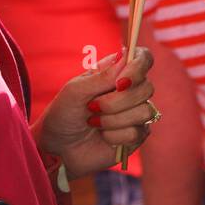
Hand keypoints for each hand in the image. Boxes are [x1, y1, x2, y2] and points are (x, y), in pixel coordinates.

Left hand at [32, 47, 155, 178]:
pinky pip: (137, 132)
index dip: (138, 67)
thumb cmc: (64, 112)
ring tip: (94, 122)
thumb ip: (101, 76)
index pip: (143, 58)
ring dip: (114, 119)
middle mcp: (129, 90)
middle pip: (146, 87)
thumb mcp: (76, 90)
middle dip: (117, 101)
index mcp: (116, 72)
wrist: (58, 146)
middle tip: (92, 106)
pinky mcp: (135, 136)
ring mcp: (134, 113)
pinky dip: (115, 135)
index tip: (120, 82)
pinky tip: (103, 136)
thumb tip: (126, 58)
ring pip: (144, 111)